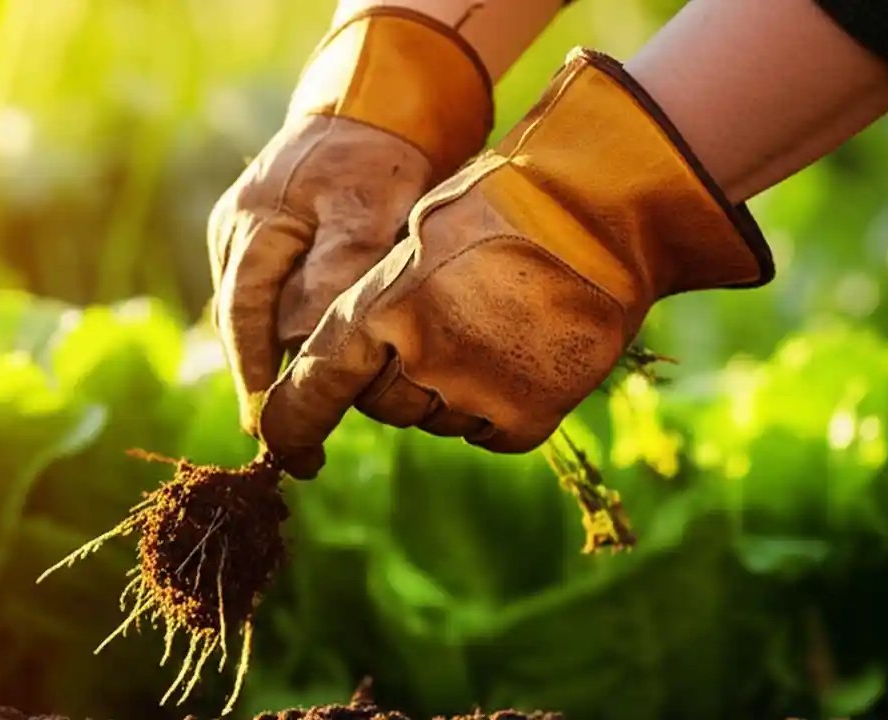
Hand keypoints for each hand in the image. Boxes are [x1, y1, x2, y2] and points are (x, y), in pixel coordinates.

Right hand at [208, 8, 491, 433]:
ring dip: (281, 369)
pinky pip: (276, 307)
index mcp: (250, 227)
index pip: (245, 319)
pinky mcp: (271, 249)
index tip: (270, 435)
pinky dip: (294, 343)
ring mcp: (248, 242)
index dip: (256, 381)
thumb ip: (338, 268)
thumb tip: (306, 341)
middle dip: (267, 386)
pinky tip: (319, 374)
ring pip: (260, 322)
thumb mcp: (366, 205)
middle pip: (245, 329)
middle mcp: (236, 237)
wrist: (377, 108)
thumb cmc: (376, 156)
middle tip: (294, 448)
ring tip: (309, 422)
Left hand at [258, 49, 775, 478]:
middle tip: (443, 324)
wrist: (603, 210)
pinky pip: (488, 433)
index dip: (292, 422)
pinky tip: (521, 354)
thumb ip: (379, 303)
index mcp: (379, 310)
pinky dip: (496, 407)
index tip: (284, 443)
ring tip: (493, 326)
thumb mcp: (421, 237)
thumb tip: (351, 355)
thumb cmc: (503, 206)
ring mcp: (477, 396)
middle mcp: (421, 363)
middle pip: (382, 405)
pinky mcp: (527, 420)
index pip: (312, 391)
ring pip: (436, 419)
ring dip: (448, 390)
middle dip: (396, 377)